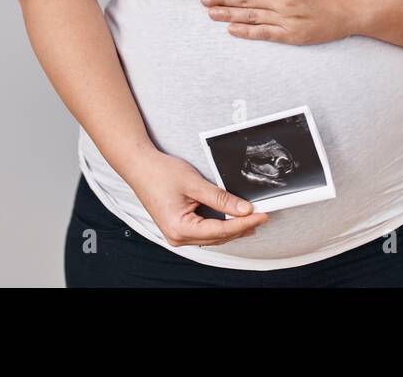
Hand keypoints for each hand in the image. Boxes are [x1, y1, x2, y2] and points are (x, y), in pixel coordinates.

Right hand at [127, 151, 269, 246]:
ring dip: (233, 229)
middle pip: (218, 237)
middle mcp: (177, 237)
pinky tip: (234, 221)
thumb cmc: (160, 173)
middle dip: (241, 227)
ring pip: (213, 237)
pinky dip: (221, 227)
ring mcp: (177, 235)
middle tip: (262, 215)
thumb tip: (244, 209)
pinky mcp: (179, 228)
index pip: (220, 231)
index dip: (244, 223)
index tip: (261, 215)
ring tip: (253, 219)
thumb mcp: (195, 184)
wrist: (140, 166)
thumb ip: (221, 198)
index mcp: (179, 228)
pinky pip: (205, 232)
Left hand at [200, 0, 368, 44]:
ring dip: (228, 15)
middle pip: (244, 0)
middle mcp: (282, 0)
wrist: (361, 5)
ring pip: (250, 17)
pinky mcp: (295, 35)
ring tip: (211, 13)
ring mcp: (288, 20)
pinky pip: (265, 34)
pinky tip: (233, 30)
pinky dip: (247, 32)